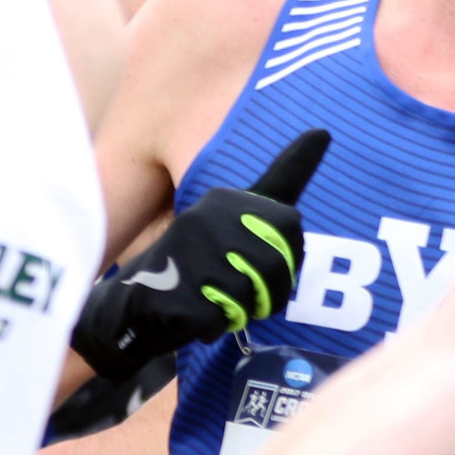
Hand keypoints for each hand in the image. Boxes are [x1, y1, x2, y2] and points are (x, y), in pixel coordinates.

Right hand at [74, 134, 325, 373]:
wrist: (131, 302)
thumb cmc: (193, 262)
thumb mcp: (230, 218)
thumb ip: (276, 187)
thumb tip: (322, 129)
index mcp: (225, 199)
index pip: (288, 224)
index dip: (285, 251)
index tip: (270, 216)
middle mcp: (209, 219)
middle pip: (280, 267)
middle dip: (266, 290)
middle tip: (230, 287)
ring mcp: (193, 254)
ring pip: (253, 297)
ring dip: (237, 309)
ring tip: (206, 296)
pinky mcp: (180, 294)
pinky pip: (222, 320)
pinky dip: (210, 325)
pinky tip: (187, 311)